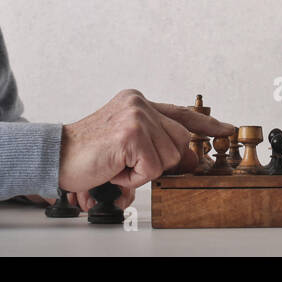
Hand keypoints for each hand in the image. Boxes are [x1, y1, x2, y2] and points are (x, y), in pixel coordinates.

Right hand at [58, 89, 234, 195]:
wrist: (55, 156)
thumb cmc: (87, 154)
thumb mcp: (126, 145)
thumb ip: (157, 145)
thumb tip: (192, 159)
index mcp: (137, 102)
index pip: (180, 113)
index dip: (206, 125)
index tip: (226, 129)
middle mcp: (139, 103)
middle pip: (180, 142)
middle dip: (161, 162)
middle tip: (128, 164)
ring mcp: (136, 116)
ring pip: (168, 158)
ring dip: (142, 172)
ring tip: (116, 164)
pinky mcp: (132, 134)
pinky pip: (152, 169)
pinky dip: (132, 179)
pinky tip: (113, 168)